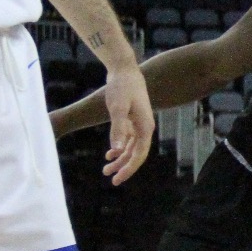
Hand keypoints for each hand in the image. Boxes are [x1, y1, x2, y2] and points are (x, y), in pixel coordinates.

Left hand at [101, 66, 154, 184]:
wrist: (124, 71)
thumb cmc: (122, 87)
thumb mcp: (118, 107)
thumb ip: (118, 128)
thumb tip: (118, 149)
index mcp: (145, 127)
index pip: (139, 154)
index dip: (129, 168)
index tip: (118, 179)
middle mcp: (145, 129)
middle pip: (137, 154)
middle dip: (124, 167)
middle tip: (111, 180)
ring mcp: (139, 125)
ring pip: (131, 149)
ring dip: (120, 160)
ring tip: (106, 170)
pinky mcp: (132, 121)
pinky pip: (128, 140)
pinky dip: (119, 148)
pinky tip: (110, 154)